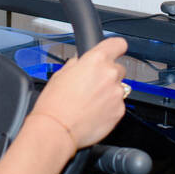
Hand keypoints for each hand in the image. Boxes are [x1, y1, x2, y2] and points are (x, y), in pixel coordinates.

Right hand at [29, 36, 127, 152]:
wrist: (57, 129)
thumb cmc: (54, 103)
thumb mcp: (60, 74)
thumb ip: (77, 64)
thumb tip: (82, 62)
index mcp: (95, 60)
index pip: (118, 44)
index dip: (116, 48)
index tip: (115, 51)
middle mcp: (110, 74)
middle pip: (118, 68)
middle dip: (108, 75)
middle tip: (92, 86)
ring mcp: (116, 93)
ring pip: (118, 88)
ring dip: (109, 93)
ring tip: (90, 103)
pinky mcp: (119, 111)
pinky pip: (118, 105)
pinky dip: (109, 108)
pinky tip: (94, 113)